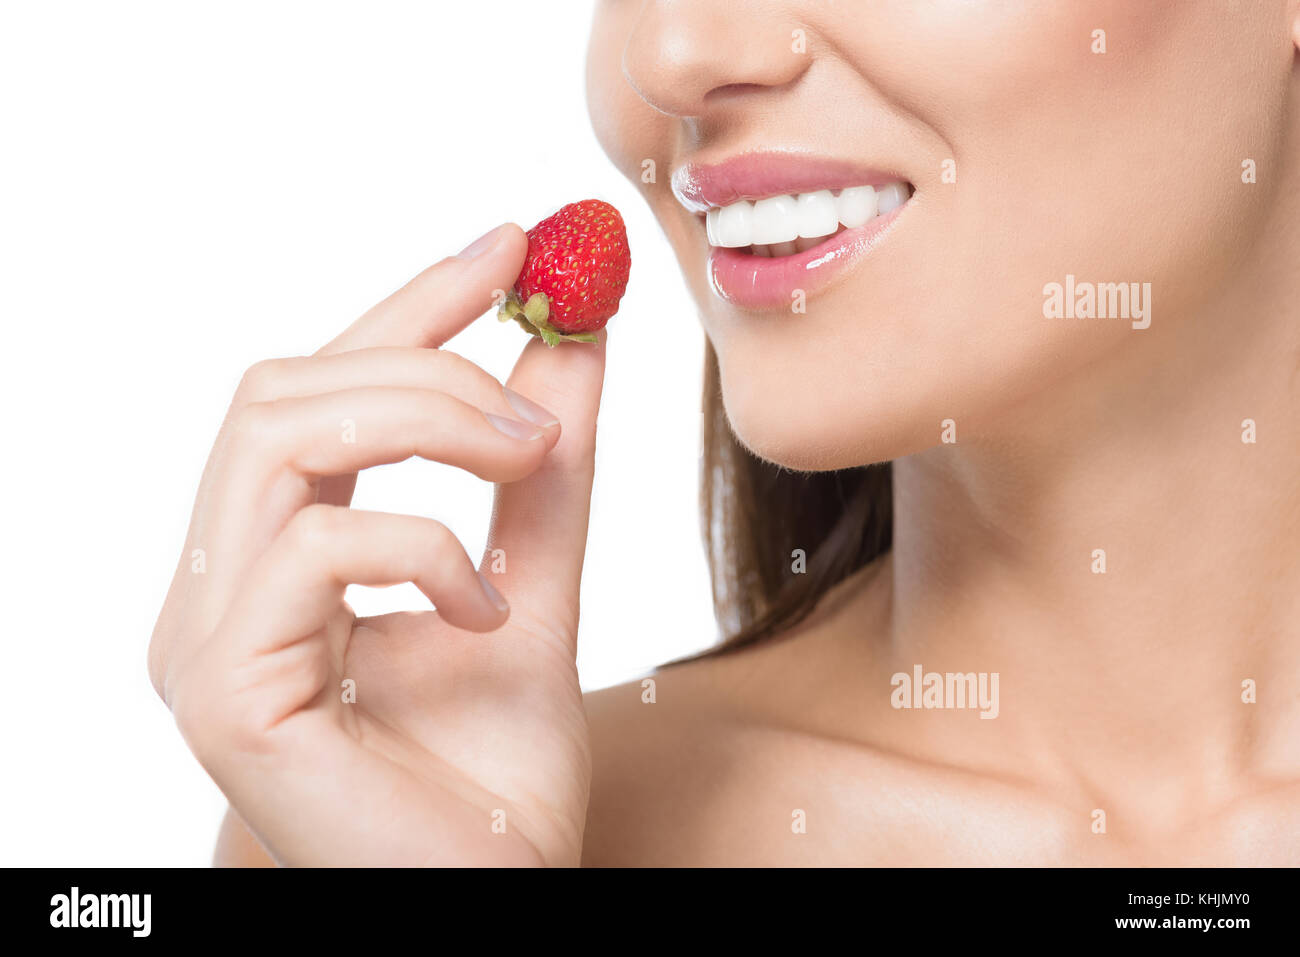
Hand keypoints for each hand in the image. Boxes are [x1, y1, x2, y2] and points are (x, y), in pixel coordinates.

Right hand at [149, 224, 605, 865]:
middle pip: (282, 390)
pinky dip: (425, 548)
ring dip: (426, 420)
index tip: (509, 247)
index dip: (407, 304)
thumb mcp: (535, 589)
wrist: (492, 902)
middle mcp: (218, 589)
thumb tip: (570, 343)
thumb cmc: (494, 775)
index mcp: (276, 564)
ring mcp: (206, 639)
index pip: (318, 391)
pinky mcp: (223, 690)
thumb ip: (543, 478)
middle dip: (423, 359)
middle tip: (538, 394)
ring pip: (279, 436)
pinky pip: (315, 545)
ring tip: (527, 462)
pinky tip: (483, 612)